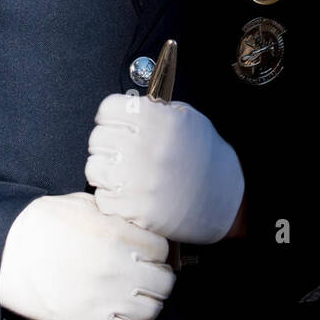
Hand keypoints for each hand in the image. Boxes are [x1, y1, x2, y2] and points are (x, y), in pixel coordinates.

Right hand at [0, 191, 175, 319]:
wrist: (5, 251)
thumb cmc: (38, 224)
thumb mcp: (81, 205)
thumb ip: (111, 213)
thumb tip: (130, 221)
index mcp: (118, 233)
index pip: (162, 249)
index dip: (158, 253)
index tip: (150, 256)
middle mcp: (119, 266)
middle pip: (164, 281)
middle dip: (159, 279)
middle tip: (148, 279)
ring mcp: (107, 296)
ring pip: (153, 310)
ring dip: (151, 306)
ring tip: (141, 302)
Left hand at [85, 93, 245, 244]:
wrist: (225, 199)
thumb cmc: (206, 158)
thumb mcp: (187, 119)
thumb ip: (153, 111)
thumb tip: (123, 110)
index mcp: (159, 122)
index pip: (108, 109)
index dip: (110, 115)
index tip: (114, 121)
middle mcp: (146, 149)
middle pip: (97, 138)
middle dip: (107, 143)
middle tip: (120, 149)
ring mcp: (140, 182)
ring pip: (94, 168)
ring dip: (105, 170)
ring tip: (123, 171)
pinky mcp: (137, 210)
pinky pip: (102, 198)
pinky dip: (111, 196)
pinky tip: (128, 192)